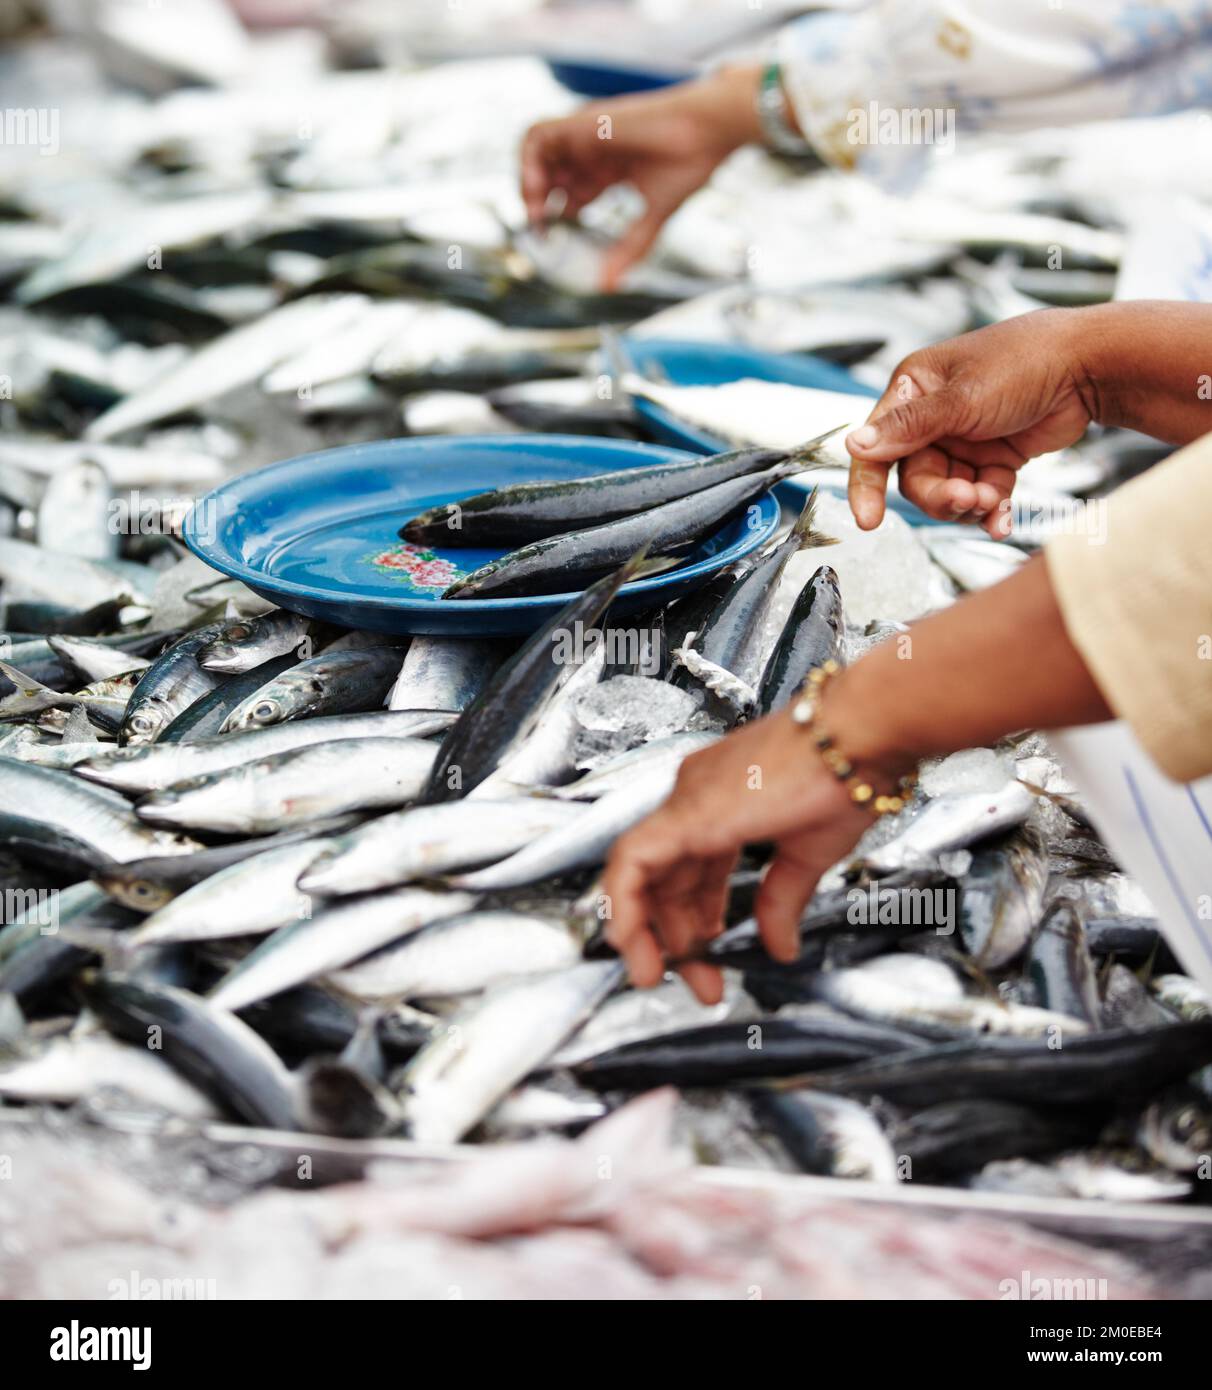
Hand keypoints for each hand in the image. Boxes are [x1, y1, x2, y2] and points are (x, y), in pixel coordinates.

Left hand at [520, 69, 759, 290]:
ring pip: (538, 152)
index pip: (572, 190)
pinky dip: (529, 162)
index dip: (557, 213)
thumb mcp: (653, 217)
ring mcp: (586, 135)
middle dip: (538, 200)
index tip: (552, 238)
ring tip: (536, 210)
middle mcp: (595, 151)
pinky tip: (538, 190)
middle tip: (540, 228)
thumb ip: (630, 249)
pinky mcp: (582, 123)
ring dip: (529, 181)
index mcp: (612, 169)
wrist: (705, 132)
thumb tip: (608, 286)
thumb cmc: (688, 166)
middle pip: (550, 172)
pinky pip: (538, 136)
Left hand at [601, 709, 874, 1003]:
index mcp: (722, 802)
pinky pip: (631, 863)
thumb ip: (782, 900)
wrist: (863, 736)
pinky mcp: (685, 812)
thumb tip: (780, 946)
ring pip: (638, 871)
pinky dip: (624, 904)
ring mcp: (686, 800)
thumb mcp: (809, 852)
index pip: (692, 870)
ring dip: (643, 929)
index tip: (711, 959)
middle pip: (667, 877)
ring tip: (655, 975)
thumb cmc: (848, 774)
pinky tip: (629, 941)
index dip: (697, 921)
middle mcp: (696, 796)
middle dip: (677, 937)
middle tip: (697, 982)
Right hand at [845, 309, 1098, 536]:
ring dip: (967, 503)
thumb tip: (854, 444)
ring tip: (991, 500)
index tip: (869, 520)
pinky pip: (982, 494)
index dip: (869, 485)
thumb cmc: (1025, 361)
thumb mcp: (961, 398)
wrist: (1091, 364)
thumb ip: (908, 428)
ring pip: (948, 489)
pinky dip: (990, 510)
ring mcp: (966, 438)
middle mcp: (934, 416)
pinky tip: (1001, 520)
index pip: (878, 445)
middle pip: (917, 476)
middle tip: (967, 498)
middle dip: (940, 494)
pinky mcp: (996, 456)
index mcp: (915, 390)